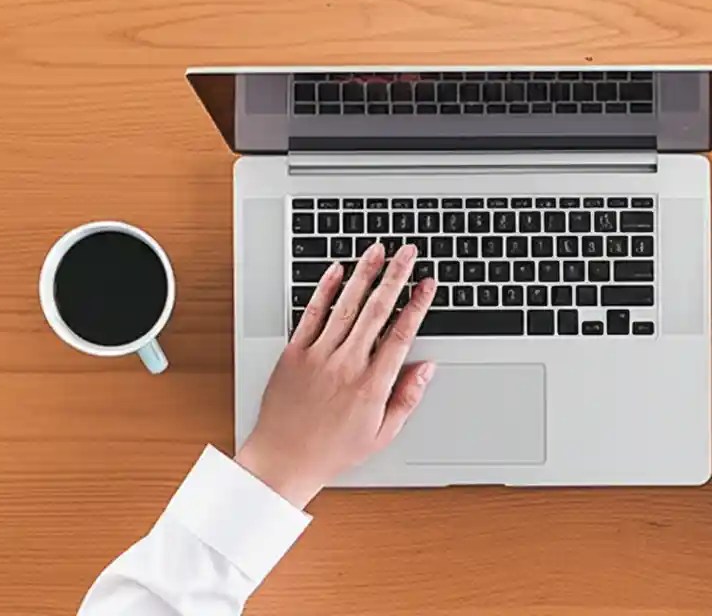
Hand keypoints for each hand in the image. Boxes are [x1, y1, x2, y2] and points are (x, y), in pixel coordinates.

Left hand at [235, 243, 435, 507]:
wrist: (283, 460)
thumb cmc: (331, 451)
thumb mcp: (381, 434)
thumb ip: (407, 398)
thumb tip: (426, 368)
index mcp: (372, 385)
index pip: (402, 333)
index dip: (417, 304)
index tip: (428, 284)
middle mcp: (346, 364)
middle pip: (377, 310)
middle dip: (396, 276)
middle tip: (408, 252)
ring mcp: (318, 356)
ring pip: (346, 305)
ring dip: (364, 274)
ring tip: (378, 250)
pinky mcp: (293, 354)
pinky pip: (311, 314)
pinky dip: (324, 289)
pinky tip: (336, 270)